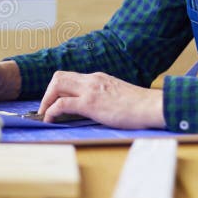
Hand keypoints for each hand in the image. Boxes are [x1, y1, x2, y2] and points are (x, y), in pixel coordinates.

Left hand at [38, 71, 164, 128]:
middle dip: (48, 93)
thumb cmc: (140, 106)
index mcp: (98, 78)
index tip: (54, 102)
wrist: (152, 107)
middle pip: (59, 77)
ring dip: (46, 100)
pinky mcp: (90, 103)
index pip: (71, 77)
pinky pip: (62, 104)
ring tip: (45, 115)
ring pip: (57, 85)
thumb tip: (95, 108)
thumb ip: (104, 96)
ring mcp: (90, 90)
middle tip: (46, 108)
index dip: (58, 89)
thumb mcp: (117, 95)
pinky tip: (50, 119)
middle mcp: (92, 80)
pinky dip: (51, 111)